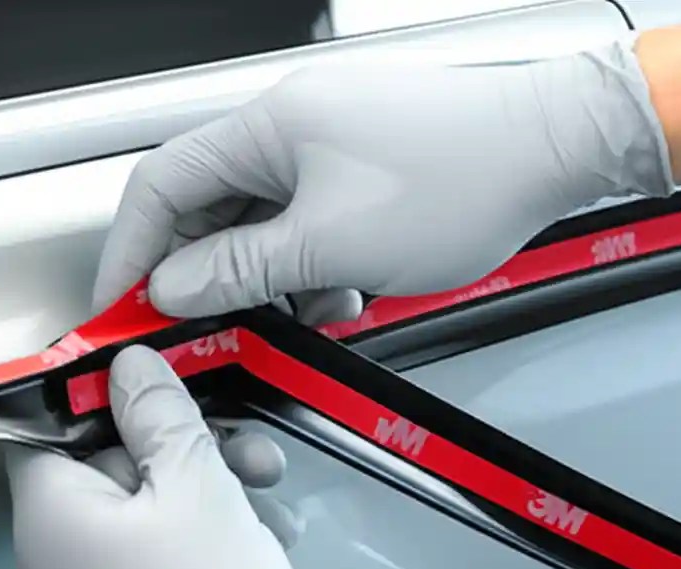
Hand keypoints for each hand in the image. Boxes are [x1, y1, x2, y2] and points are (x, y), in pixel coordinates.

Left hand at [6, 346, 365, 568]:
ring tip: (268, 490)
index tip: (158, 376)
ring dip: (212, 485)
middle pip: (111, 464)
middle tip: (242, 442)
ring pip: (149, 507)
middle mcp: (57, 559)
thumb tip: (130, 365)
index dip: (101, 393)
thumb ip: (161, 414)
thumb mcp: (198, 487)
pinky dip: (211, 533)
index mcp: (49, 518)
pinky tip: (264, 534)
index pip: (45, 426)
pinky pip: (163, 553)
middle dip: (185, 443)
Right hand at [92, 36, 673, 317]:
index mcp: (268, 128)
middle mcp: (294, 126)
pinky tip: (340, 298)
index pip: (161, 184)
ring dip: (270, 277)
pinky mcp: (371, 167)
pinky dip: (315, 264)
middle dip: (207, 275)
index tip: (123, 305)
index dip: (132, 251)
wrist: (557, 147)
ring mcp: (334, 144)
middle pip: (213, 206)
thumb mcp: (332, 244)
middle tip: (206, 329)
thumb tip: (176, 287)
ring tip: (296, 319)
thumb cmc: (463, 177)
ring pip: (268, 220)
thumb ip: (242, 268)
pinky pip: (316, 220)